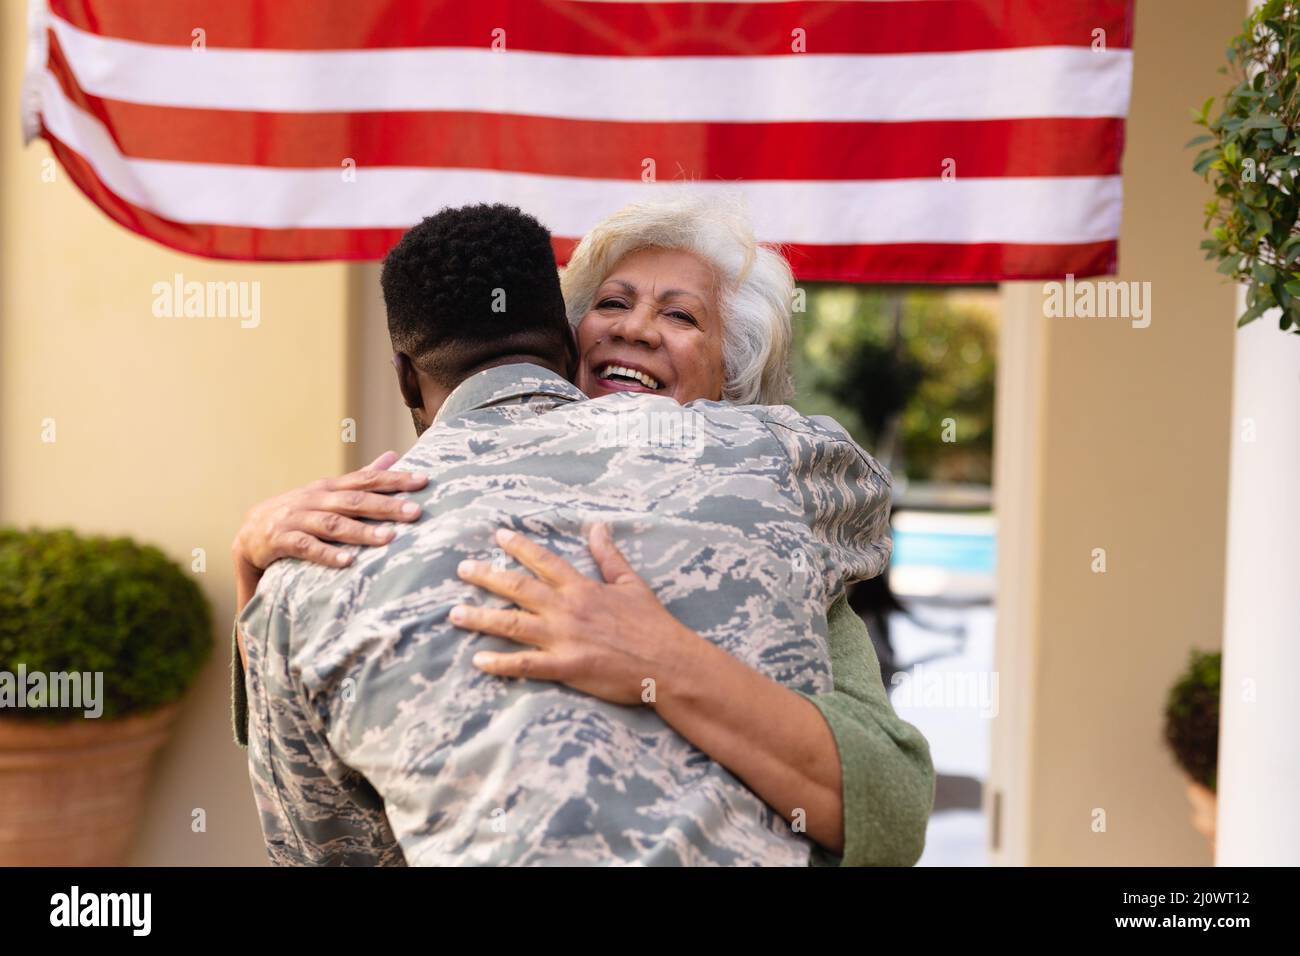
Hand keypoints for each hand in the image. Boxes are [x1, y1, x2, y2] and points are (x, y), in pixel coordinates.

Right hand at [232, 451, 427, 574]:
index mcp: (331, 487)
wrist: (249, 534)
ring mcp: (297, 518)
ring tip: (389, 539)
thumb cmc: (299, 512)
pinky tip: (347, 562)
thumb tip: (393, 456)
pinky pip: (306, 547)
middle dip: (387, 505)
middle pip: (356, 500)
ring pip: (333, 523)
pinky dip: (326, 554)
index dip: (395, 480)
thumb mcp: (329, 493)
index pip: (367, 479)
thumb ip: (362, 477)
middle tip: (416, 512)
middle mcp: (316, 499)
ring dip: (362, 531)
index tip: (424, 481)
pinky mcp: (280, 540)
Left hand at [450, 525, 705, 706]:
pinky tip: (478, 661)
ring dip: (481, 617)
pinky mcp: (566, 667)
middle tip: (462, 569)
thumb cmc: (653, 624)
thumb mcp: (632, 583)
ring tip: (454, 614)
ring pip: (513, 624)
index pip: (544, 561)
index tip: (498, 536)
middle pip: (518, 588)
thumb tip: (598, 527)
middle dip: (487, 576)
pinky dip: (501, 664)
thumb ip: (609, 557)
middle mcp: (567, 609)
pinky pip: (526, 665)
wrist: (668, 663)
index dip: (519, 547)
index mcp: (582, 587)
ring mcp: (564, 638)